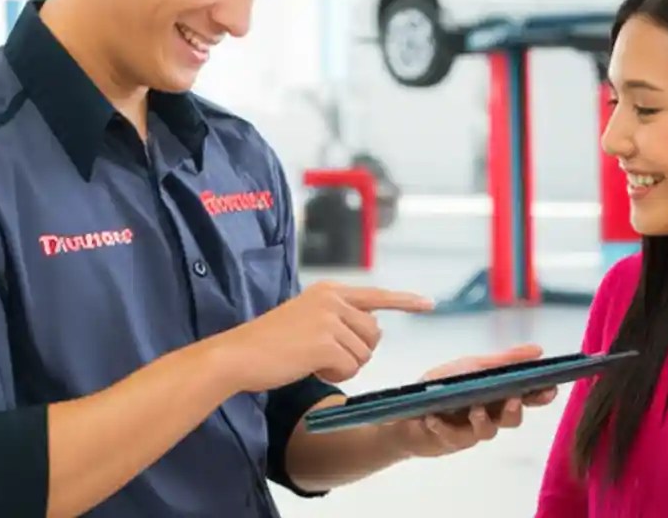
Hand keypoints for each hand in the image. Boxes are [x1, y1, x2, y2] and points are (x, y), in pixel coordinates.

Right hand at [214, 280, 434, 393]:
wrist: (239, 355)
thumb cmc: (270, 344)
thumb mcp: (307, 319)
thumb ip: (338, 319)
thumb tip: (372, 332)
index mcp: (328, 290)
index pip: (375, 295)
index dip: (404, 301)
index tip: (428, 303)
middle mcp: (332, 299)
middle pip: (373, 334)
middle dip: (358, 352)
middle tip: (325, 357)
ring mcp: (329, 319)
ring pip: (363, 354)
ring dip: (344, 367)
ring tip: (311, 361)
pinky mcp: (325, 342)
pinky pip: (350, 368)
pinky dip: (334, 376)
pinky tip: (311, 369)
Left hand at [385, 344, 559, 458]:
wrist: (405, 409)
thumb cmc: (442, 385)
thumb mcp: (471, 366)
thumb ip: (503, 361)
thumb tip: (538, 350)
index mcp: (498, 393)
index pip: (527, 395)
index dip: (541, 394)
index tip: (551, 389)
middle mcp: (490, 413)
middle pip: (513, 418)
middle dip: (515, 410)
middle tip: (512, 399)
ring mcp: (472, 430)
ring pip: (489, 431)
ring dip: (482, 419)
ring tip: (473, 408)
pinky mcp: (452, 441)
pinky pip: (454, 436)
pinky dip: (444, 426)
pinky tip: (433, 418)